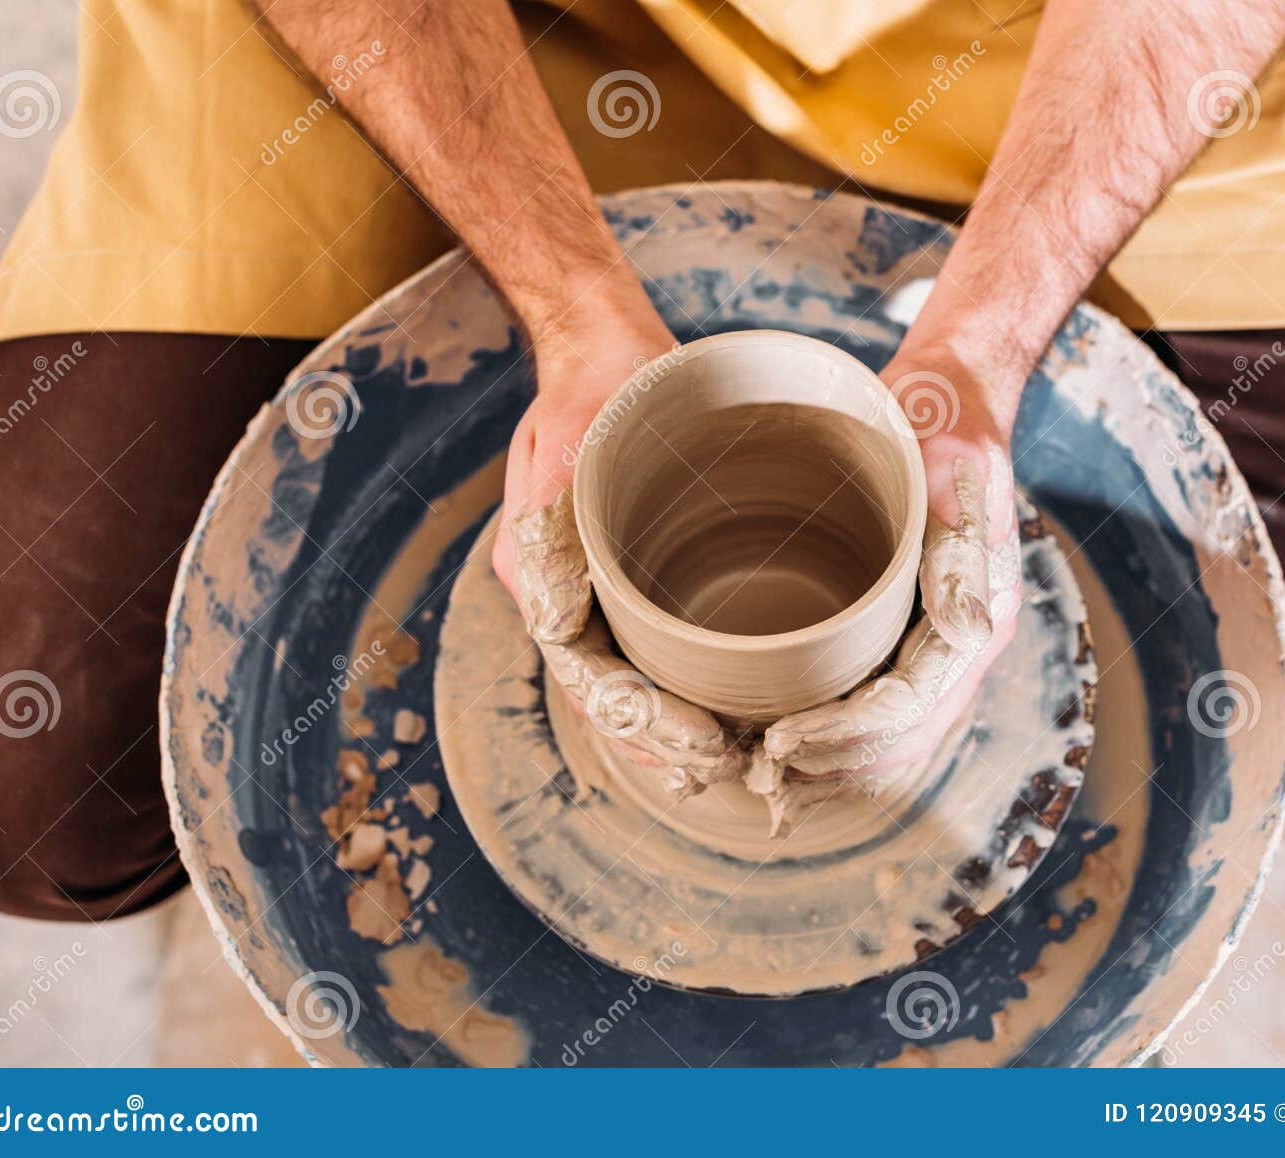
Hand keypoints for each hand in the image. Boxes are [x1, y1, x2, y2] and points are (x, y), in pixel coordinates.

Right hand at [491, 302, 748, 792]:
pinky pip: (657, 651)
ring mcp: (600, 595)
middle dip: (671, 741)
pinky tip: (737, 712)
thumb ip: (550, 536)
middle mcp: (566, 601)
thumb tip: (554, 624)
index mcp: (541, 581)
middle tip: (738, 766)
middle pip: (614, 700)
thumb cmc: (591, 396)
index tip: (706, 743)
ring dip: (681, 729)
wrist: (610, 356)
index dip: (646, 722)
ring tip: (743, 760)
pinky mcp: (637, 584)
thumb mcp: (563, 448)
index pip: (590, 680)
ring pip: (636, 686)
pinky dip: (691, 689)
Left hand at [753, 346, 1020, 826]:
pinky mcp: (909, 630)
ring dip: (834, 762)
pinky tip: (789, 735)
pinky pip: (880, 704)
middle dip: (833, 764)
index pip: (911, 709)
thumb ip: (959, 542)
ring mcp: (939, 641)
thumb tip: (970, 632)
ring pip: (892, 735)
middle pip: (901, 740)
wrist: (951, 393)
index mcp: (980, 614)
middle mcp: (964, 642)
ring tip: (767, 772)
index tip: (781, 741)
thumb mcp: (952, 463)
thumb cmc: (944, 421)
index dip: (847, 736)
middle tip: (760, 771)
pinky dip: (838, 732)